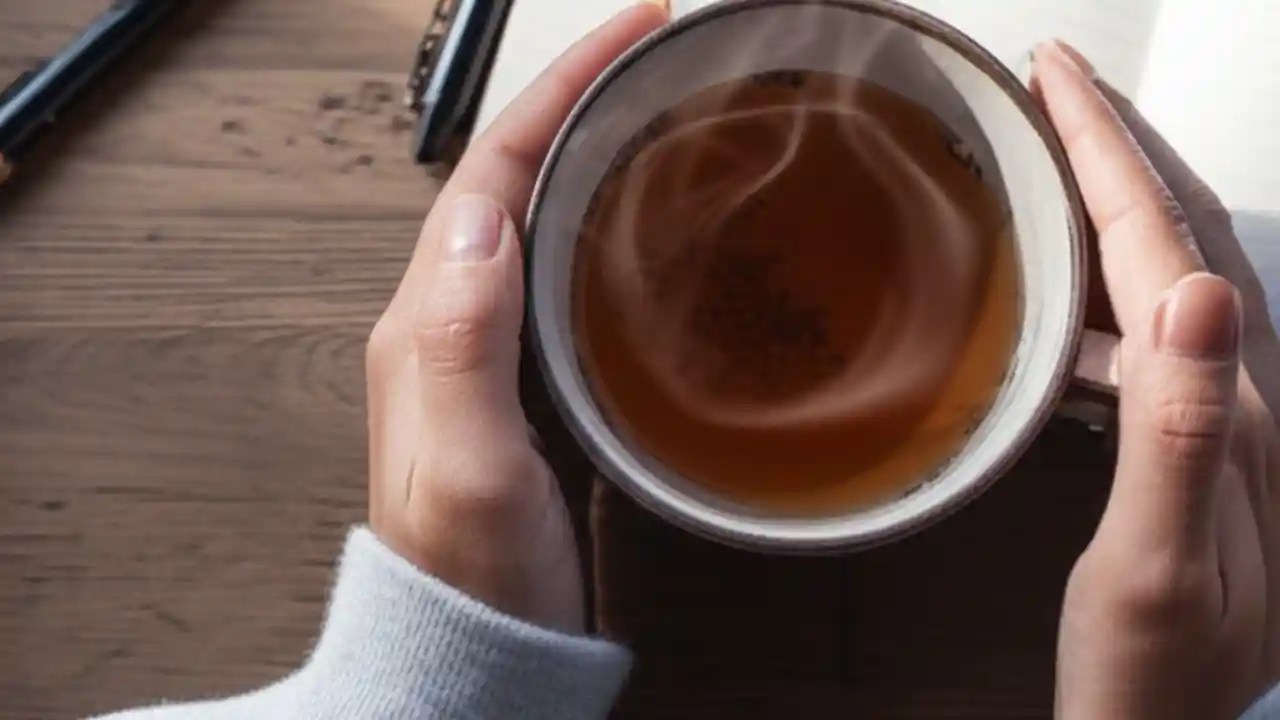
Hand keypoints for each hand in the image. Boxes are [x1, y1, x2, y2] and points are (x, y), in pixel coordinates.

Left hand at [364, 3, 666, 633]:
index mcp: (433, 322)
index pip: (495, 170)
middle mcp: (448, 322)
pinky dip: (588, 220)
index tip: (627, 34)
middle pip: (510, 175)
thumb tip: (481, 224)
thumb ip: (463, 345)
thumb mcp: (468, 464)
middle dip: (573, 97)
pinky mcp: (517, 383)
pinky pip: (549, 272)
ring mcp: (481, 351)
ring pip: (531, 216)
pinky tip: (626, 223)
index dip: (559, 90)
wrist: (472, 653)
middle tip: (646, 53)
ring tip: (642, 108)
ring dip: (579, 149)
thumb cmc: (473, 577)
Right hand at [1035, 41, 1279, 718]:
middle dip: (1118, 147)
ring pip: (1164, 277)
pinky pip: (1144, 336)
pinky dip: (1101, 287)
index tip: (1056, 76)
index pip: (1164, 249)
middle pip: (1180, 239)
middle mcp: (1240, 403)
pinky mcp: (1186, 451)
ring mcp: (1217, 426)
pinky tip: (1063, 303)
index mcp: (1230, 414)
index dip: (1108, 153)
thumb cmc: (1144, 678)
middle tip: (1055, 80)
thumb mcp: (1153, 567)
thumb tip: (1189, 289)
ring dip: (1111, 205)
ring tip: (1055, 157)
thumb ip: (1176, 433)